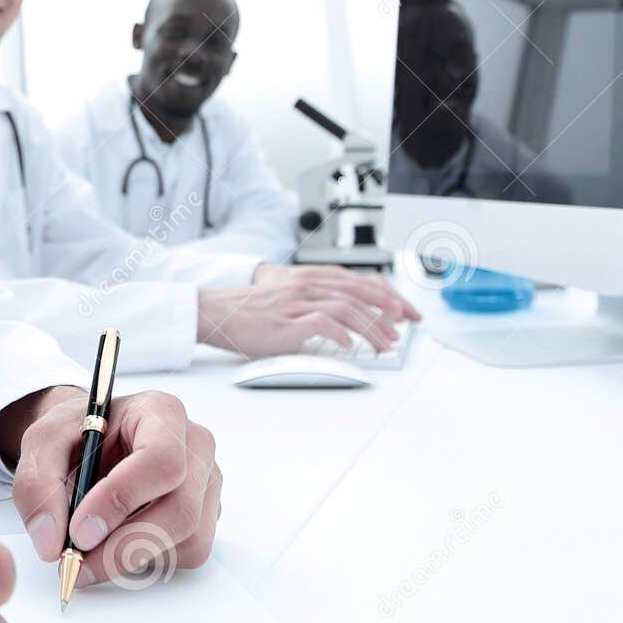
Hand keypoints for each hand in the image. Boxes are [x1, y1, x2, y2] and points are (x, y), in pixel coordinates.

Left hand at [3, 387, 220, 594]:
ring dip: (131, 558)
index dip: (122, 499)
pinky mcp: (206, 516)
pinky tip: (119, 540)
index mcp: (161, 412)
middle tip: (76, 561)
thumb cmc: (77, 435)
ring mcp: (206, 483)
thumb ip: (38, 484)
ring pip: (187, 540)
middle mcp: (195, 445)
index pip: (160, 459)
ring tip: (90, 550)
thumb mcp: (42, 442)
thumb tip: (51, 541)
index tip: (80, 530)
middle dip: (123, 546)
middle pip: (180, 510)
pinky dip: (147, 561)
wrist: (91, 443)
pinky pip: (187, 554)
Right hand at [210, 264, 421, 355]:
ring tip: (383, 344)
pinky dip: (342, 334)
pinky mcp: (288, 320)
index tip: (405, 311)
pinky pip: (323, 323)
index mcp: (310, 276)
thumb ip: (315, 299)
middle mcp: (307, 284)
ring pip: (348, 308)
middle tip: (404, 329)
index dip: (387, 295)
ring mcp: (298, 301)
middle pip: (359, 292)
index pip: (359, 280)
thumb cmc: (251, 310)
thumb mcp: (287, 296)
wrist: (217, 312)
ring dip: (371, 327)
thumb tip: (348, 319)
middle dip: (388, 311)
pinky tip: (350, 346)